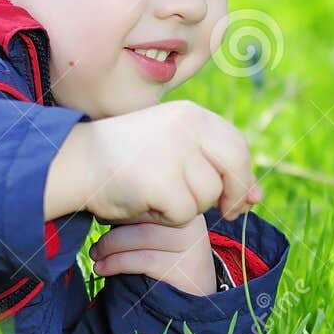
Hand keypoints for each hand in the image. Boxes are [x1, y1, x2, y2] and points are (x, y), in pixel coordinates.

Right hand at [45, 100, 263, 224]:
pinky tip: (143, 203)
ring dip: (185, 207)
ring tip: (154, 195)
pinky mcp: (162, 181)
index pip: (237, 146)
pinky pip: (183, 214)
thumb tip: (258, 198)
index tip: (241, 200)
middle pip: (234, 168)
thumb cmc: (122, 160)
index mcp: (191, 115)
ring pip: (206, 196)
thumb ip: (212, 166)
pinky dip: (165, 218)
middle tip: (225, 213)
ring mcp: (175, 153)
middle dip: (233, 194)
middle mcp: (187, 127)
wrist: (75, 163)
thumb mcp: (172, 151)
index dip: (244, 177)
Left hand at [89, 214, 216, 295]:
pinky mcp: (184, 267)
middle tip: (96, 245)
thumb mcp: (157, 234)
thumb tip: (103, 210)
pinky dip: (116, 263)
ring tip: (96, 256)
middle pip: (144, 215)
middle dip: (113, 230)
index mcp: (182, 207)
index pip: (147, 200)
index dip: (121, 211)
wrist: (193, 296)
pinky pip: (143, 259)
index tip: (103, 220)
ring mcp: (191, 244)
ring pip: (141, 236)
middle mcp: (191, 221)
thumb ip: (140, 220)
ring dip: (110, 247)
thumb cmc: (167, 261)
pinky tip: (103, 268)